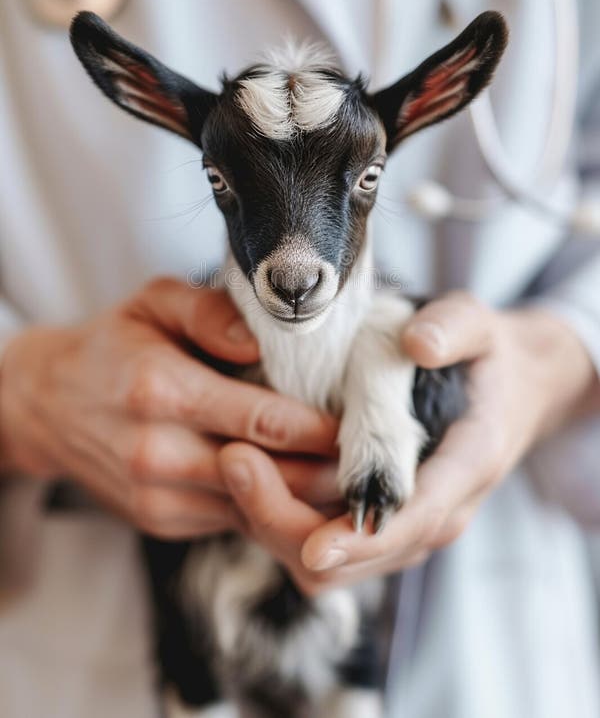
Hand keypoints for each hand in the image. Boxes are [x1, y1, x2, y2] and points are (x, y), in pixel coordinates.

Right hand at [0, 278, 337, 538]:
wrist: (47, 404)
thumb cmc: (113, 345)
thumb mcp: (154, 301)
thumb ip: (210, 311)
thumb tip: (262, 340)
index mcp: (161, 390)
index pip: (264, 420)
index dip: (323, 429)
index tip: (363, 426)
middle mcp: (157, 452)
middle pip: (269, 475)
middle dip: (328, 472)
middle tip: (374, 460)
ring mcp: (157, 496)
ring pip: (255, 509)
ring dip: (306, 498)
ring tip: (350, 477)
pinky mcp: (160, 521)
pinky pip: (233, 522)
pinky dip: (271, 508)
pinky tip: (301, 487)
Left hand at [219, 292, 596, 593]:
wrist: (509, 390)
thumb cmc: (485, 357)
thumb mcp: (479, 325)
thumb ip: (453, 328)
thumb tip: (418, 343)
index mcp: (465, 468)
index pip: (412, 522)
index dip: (361, 541)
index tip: (313, 545)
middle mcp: (435, 513)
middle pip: (353, 559)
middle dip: (286, 522)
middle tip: (234, 457)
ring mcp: (405, 528)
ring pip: (329, 567)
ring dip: (273, 525)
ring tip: (232, 461)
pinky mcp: (378, 526)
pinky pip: (320, 551)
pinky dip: (279, 523)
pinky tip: (252, 474)